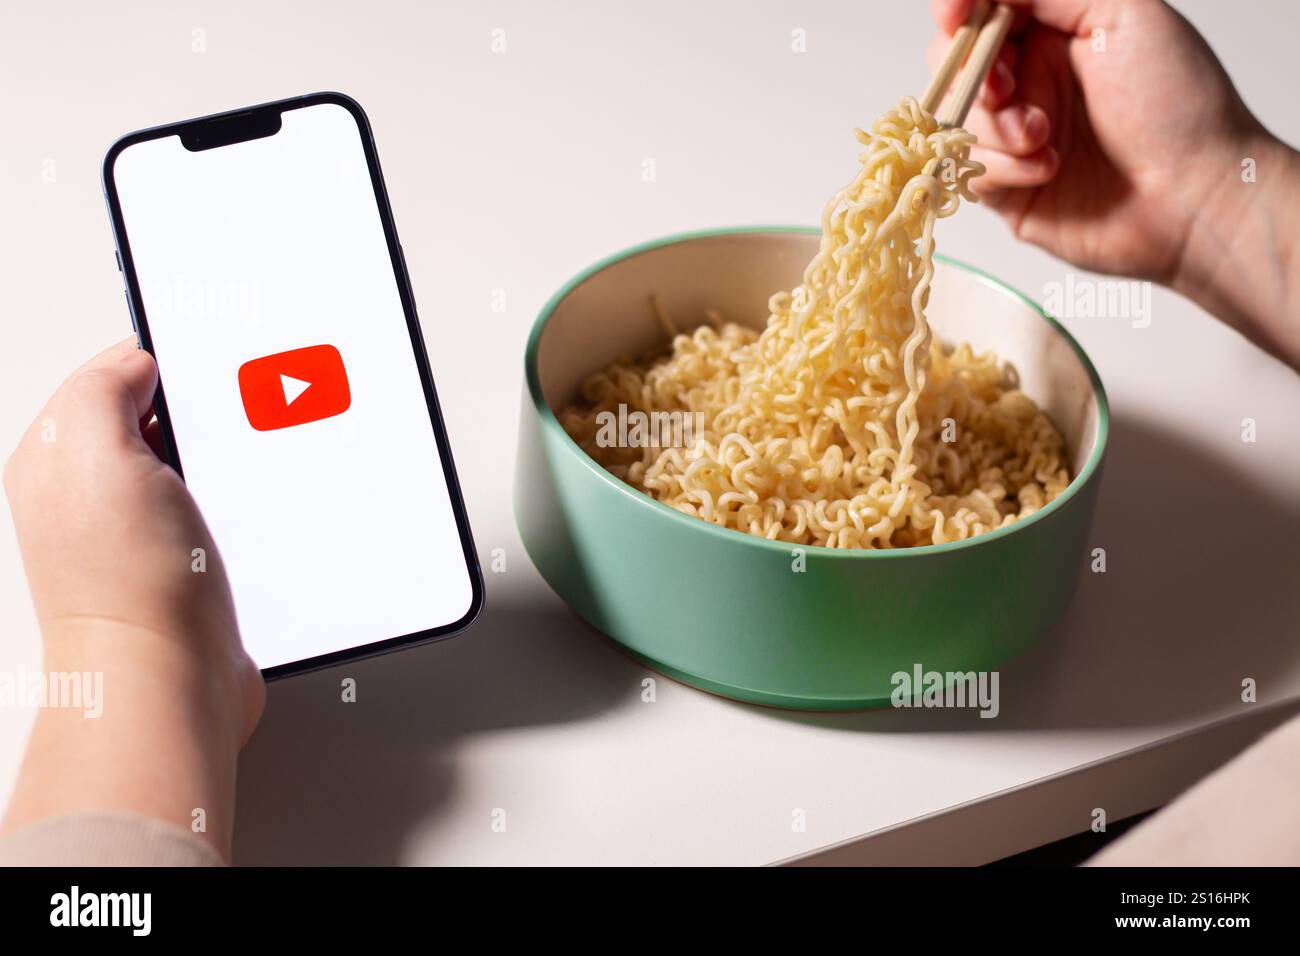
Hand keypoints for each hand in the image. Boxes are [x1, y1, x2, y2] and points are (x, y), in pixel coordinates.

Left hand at [2, 339, 263, 858]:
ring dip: (224, 460)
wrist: (167, 682)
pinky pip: (217, 507)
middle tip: (226, 423)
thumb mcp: (96, 452)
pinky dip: (238, 500)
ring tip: (235, 473)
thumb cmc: (129, 585)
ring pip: (194, 462)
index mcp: (60, 455)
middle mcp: (94, 492)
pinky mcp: (184, 561)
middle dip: (201, 412)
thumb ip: (104, 386)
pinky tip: (245, 511)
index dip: (164, 362)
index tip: (209, 364)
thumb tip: (137, 360)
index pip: (114, 375)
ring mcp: (139, 529)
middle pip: (159, 415)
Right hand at [929, 0, 1299, 365]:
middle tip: (1006, 88)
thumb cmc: (1177, 104)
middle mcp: (1029, 80)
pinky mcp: (1006, 187)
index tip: (955, 15)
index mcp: (1053, 32)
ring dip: (994, 126)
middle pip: (954, 62)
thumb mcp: (1124, 13)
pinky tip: (1048, 168)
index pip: (981, 10)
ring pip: (955, 117)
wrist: (1194, 195)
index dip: (958, 10)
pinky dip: (1002, 167)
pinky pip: (967, 168)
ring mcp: (1013, 135)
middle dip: (973, 73)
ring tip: (1045, 138)